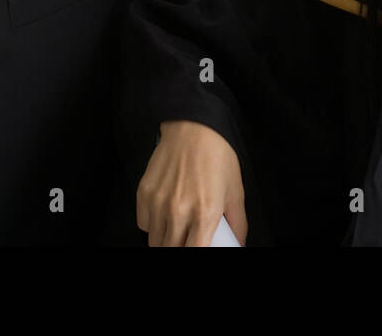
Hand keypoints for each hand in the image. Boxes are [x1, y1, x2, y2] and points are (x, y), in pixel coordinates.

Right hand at [135, 119, 247, 245]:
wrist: (193, 127)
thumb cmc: (216, 155)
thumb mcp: (236, 191)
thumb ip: (238, 223)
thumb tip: (238, 242)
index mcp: (205, 213)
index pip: (193, 253)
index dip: (196, 253)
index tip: (198, 246)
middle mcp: (179, 211)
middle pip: (171, 251)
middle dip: (180, 247)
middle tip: (188, 238)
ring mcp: (158, 202)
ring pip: (155, 241)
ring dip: (166, 239)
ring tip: (177, 227)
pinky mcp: (144, 193)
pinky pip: (144, 223)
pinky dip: (153, 224)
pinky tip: (165, 213)